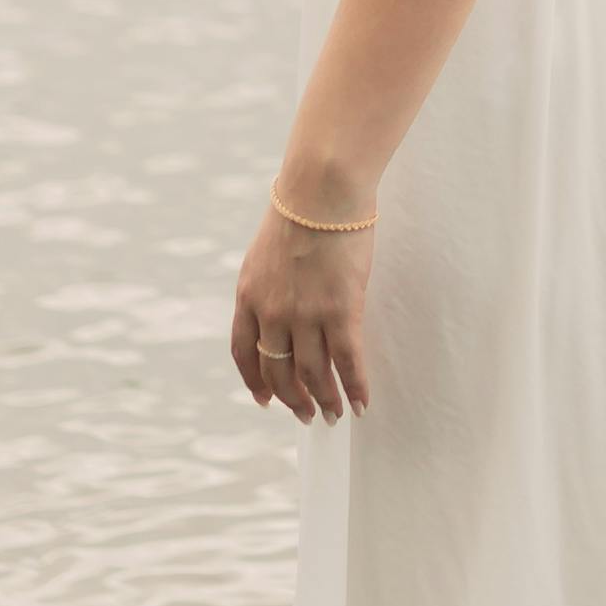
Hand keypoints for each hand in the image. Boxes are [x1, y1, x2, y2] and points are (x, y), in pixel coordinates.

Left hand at [234, 197, 371, 423]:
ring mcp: (305, 315)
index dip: (255, 382)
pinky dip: (355, 387)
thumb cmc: (300, 210)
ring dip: (325, 399)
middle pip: (278, 371)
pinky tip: (361, 403)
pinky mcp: (340, 311)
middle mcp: (271, 313)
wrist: (322, 190)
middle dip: (293, 399)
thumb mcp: (265, 252)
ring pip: (313, 374)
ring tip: (335, 414)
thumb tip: (282, 309)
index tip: (265, 400)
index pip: (244, 353)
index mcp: (248, 296)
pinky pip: (347, 362)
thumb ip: (267, 285)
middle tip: (307, 414)